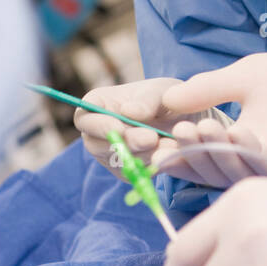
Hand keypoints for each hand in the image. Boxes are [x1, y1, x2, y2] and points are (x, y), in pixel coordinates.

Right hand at [73, 76, 227, 171]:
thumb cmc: (164, 98)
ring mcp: (110, 155)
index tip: (120, 127)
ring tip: (168, 144)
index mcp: (98, 105)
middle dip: (125, 143)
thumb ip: (146, 100)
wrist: (182, 119)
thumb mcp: (159, 91)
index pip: (84, 117)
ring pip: (118, 161)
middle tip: (151, 138)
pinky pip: (135, 174)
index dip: (98, 125)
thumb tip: (128, 112)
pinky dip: (152, 166)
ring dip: (143, 155)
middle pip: (97, 145)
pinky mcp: (127, 172)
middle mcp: (97, 133)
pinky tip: (170, 154)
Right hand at [161, 37, 266, 176]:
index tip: (153, 145)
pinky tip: (234, 131)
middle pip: (215, 173)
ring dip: (214, 155)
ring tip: (197, 129)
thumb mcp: (241, 77)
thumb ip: (205, 89)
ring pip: (237, 175)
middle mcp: (259, 162)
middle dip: (192, 157)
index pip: (203, 159)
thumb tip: (165, 99)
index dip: (178, 155)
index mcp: (242, 145)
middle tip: (175, 137)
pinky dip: (248, 152)